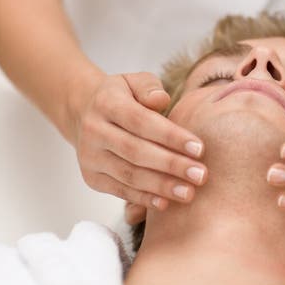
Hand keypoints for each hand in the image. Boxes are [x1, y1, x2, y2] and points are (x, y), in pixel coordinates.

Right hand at [70, 71, 207, 224]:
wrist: (84, 113)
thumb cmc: (122, 96)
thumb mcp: (134, 81)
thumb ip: (150, 88)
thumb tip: (161, 100)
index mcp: (106, 103)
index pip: (141, 121)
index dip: (171, 136)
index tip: (199, 148)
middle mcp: (94, 131)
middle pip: (136, 151)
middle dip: (171, 165)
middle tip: (200, 175)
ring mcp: (90, 157)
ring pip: (128, 175)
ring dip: (161, 186)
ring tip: (188, 192)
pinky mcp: (92, 178)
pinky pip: (120, 190)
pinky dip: (143, 198)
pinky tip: (166, 203)